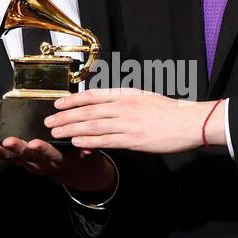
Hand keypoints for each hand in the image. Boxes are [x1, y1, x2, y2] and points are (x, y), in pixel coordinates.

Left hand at [0, 136, 115, 192]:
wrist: (71, 170)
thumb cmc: (78, 155)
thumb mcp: (86, 154)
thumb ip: (86, 151)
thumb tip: (88, 149)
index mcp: (58, 159)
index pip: (51, 154)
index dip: (43, 149)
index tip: (36, 143)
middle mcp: (42, 163)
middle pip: (28, 156)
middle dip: (17, 148)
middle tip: (7, 141)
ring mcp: (29, 163)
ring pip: (13, 158)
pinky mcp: (21, 162)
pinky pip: (6, 158)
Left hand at [45, 89, 221, 153]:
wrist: (189, 122)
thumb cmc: (169, 112)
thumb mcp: (144, 99)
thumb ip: (124, 103)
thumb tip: (105, 108)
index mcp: (126, 95)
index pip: (93, 96)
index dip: (72, 100)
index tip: (58, 104)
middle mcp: (123, 107)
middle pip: (87, 111)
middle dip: (65, 117)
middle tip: (49, 122)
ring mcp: (127, 123)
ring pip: (92, 126)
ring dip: (71, 129)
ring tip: (56, 133)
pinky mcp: (133, 140)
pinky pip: (105, 140)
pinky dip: (88, 141)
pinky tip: (76, 143)